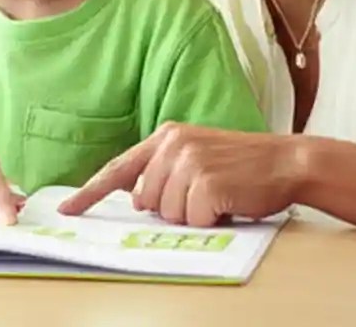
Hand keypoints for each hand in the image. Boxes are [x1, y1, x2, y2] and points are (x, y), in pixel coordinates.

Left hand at [58, 122, 308, 226]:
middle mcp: (172, 144)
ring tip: (219, 195)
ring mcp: (188, 161)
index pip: (119, 168)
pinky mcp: (206, 181)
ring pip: (168, 214)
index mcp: (166, 136)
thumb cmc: (244, 165)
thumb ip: (164, 171)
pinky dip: (211, 218)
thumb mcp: (197, 156)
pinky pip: (193, 219)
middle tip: (206, 194)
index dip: (90, 192)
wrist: (287, 161)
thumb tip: (138, 198)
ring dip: (194, 215)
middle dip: (173, 209)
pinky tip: (228, 200)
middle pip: (146, 201)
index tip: (68, 208)